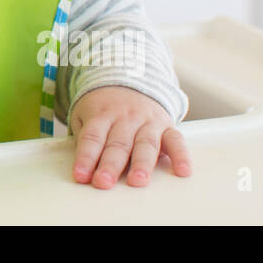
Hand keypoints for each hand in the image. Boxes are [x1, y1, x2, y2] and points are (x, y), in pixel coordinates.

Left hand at [69, 85, 191, 188]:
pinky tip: (182, 171)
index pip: (92, 138)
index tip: (80, 176)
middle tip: (104, 182)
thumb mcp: (84, 115)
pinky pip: (176, 140)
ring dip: (142, 164)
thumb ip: (83, 139)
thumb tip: (82, 168)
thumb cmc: (103, 107)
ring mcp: (147, 121)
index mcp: (101, 115)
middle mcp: (125, 118)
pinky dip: (181, 155)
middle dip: (110, 165)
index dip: (85, 158)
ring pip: (145, 144)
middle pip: (118, 144)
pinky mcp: (167, 126)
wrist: (128, 80)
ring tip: (137, 181)